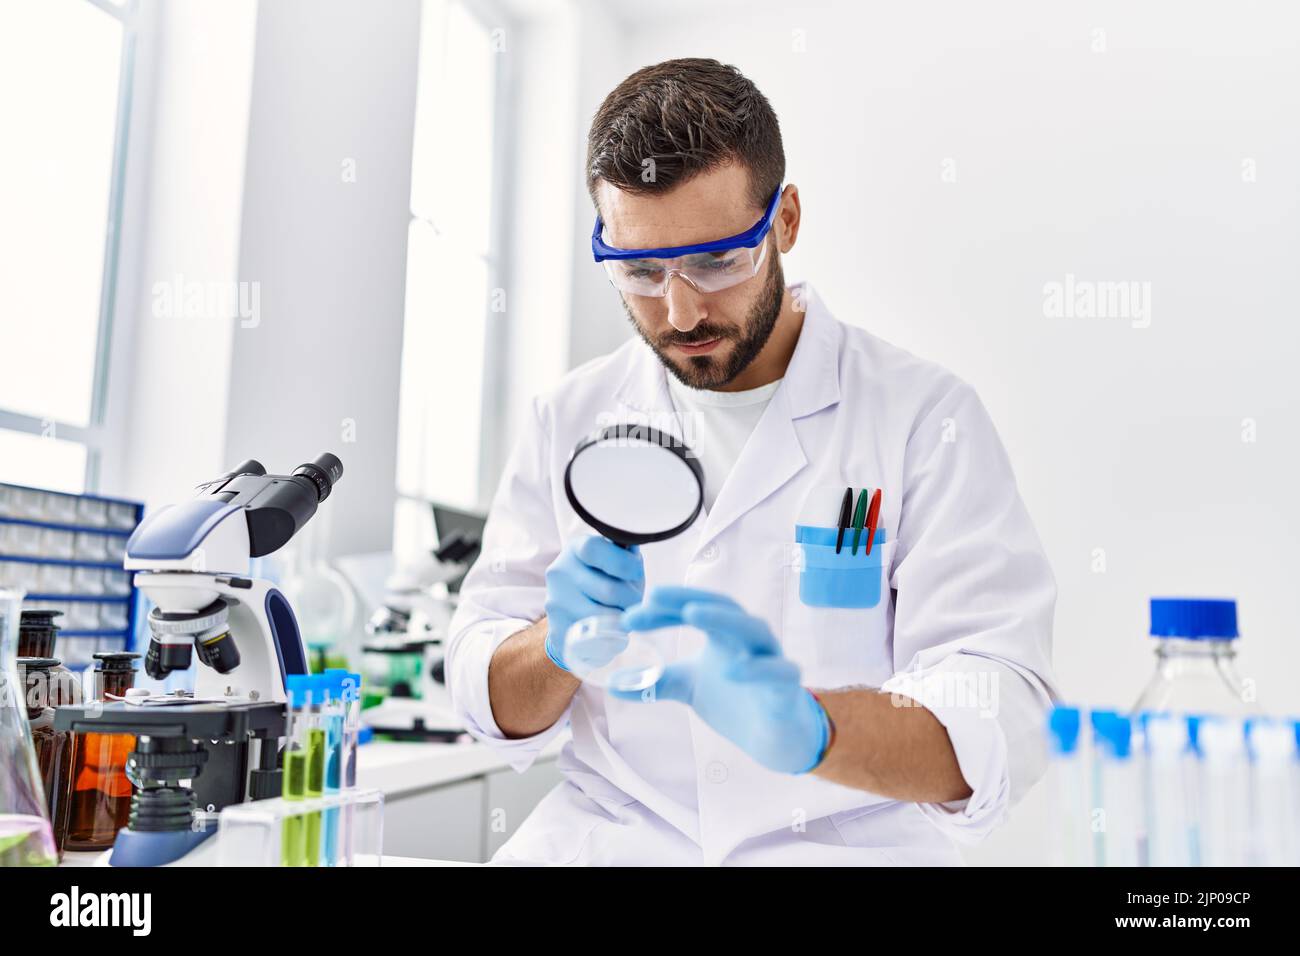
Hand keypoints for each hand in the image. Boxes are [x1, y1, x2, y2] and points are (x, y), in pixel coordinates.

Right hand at [543, 536, 643, 671]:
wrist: (576, 609)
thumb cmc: (606, 578)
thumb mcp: (617, 559)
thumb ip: (627, 556)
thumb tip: (633, 563)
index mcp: (576, 549)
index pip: (594, 549)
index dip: (623, 562)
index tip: (636, 571)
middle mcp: (561, 572)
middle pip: (609, 590)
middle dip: (632, 599)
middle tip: (635, 601)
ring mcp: (556, 602)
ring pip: (605, 618)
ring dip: (623, 619)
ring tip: (622, 614)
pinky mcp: (558, 629)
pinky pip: (597, 638)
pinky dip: (612, 636)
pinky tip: (609, 628)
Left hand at [614, 587, 829, 773]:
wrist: (776, 736)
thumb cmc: (735, 699)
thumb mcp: (688, 687)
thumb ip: (656, 681)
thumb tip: (613, 685)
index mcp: (724, 632)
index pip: (693, 608)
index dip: (662, 609)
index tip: (628, 617)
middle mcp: (748, 638)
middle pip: (721, 607)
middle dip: (688, 599)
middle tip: (653, 596)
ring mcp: (770, 659)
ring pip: (754, 629)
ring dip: (724, 619)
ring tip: (693, 614)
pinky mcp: (787, 687)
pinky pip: (778, 671)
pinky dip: (757, 668)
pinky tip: (732, 671)